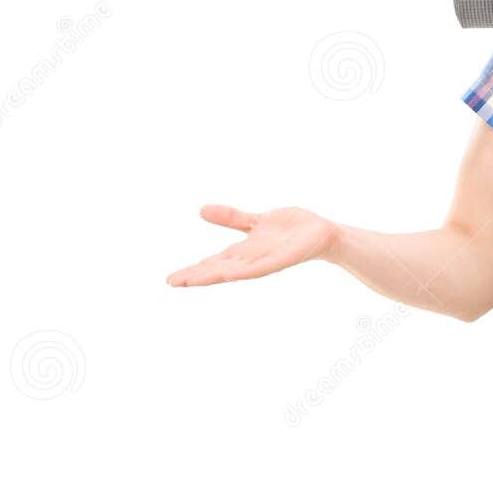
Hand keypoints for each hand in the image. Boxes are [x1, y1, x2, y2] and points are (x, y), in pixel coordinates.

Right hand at [167, 205, 339, 286]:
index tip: (171, 279)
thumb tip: (201, 210)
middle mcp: (251, 259)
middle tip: (173, 282)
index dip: (193, 270)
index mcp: (244, 252)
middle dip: (197, 276)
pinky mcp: (282, 258)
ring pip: (235, 271)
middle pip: (219, 270)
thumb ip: (231, 218)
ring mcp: (266, 260)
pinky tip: (229, 274)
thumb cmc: (290, 229)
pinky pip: (261, 266)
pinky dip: (244, 270)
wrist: (322, 233)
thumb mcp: (255, 221)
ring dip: (215, 275)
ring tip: (193, 281)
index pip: (213, 263)